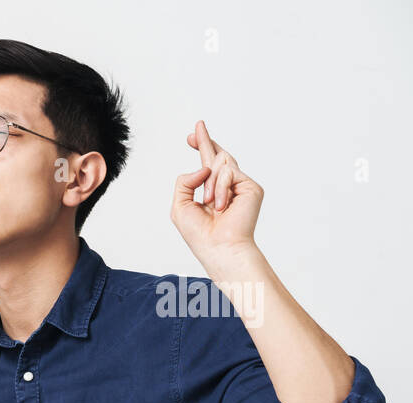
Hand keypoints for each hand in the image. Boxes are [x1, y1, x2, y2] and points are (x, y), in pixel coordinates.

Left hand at [171, 120, 262, 268]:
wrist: (219, 247)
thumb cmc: (200, 233)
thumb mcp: (180, 205)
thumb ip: (185, 182)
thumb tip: (205, 166)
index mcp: (210, 192)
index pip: (206, 166)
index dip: (200, 148)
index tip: (191, 136)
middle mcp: (227, 187)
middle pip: (218, 156)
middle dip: (205, 141)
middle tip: (197, 126)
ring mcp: (240, 185)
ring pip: (220, 163)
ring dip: (210, 184)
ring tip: (210, 205)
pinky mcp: (250, 187)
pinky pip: (228, 172)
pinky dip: (219, 188)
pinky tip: (221, 205)